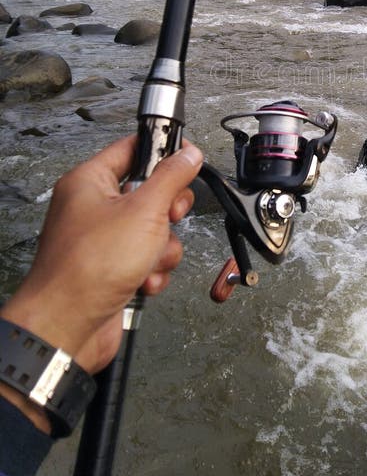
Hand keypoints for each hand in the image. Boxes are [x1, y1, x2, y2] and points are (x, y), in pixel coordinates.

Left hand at [1, 135, 202, 382]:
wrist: (69, 327)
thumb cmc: (92, 266)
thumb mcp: (144, 210)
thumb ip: (171, 178)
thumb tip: (188, 155)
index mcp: (91, 182)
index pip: (132, 149)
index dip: (163, 150)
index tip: (189, 158)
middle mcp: (94, 207)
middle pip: (150, 192)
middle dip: (168, 212)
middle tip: (170, 217)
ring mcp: (103, 240)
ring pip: (154, 229)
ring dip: (162, 248)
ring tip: (149, 260)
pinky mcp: (112, 268)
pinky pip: (147, 258)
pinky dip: (152, 270)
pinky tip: (143, 281)